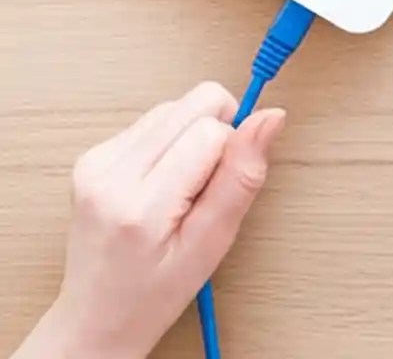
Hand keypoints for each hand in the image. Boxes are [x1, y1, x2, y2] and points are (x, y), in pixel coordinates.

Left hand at [13, 82, 284, 358]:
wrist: (98, 317)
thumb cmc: (156, 292)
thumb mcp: (213, 244)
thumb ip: (242, 176)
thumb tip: (269, 118)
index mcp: (139, 203)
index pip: (211, 131)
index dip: (232, 153)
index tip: (222, 190)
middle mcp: (108, 173)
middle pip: (192, 105)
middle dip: (215, 136)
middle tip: (205, 188)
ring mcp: (94, 161)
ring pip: (174, 108)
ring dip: (191, 140)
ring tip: (183, 190)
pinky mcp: (91, 156)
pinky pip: (152, 122)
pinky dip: (170, 144)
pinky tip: (164, 184)